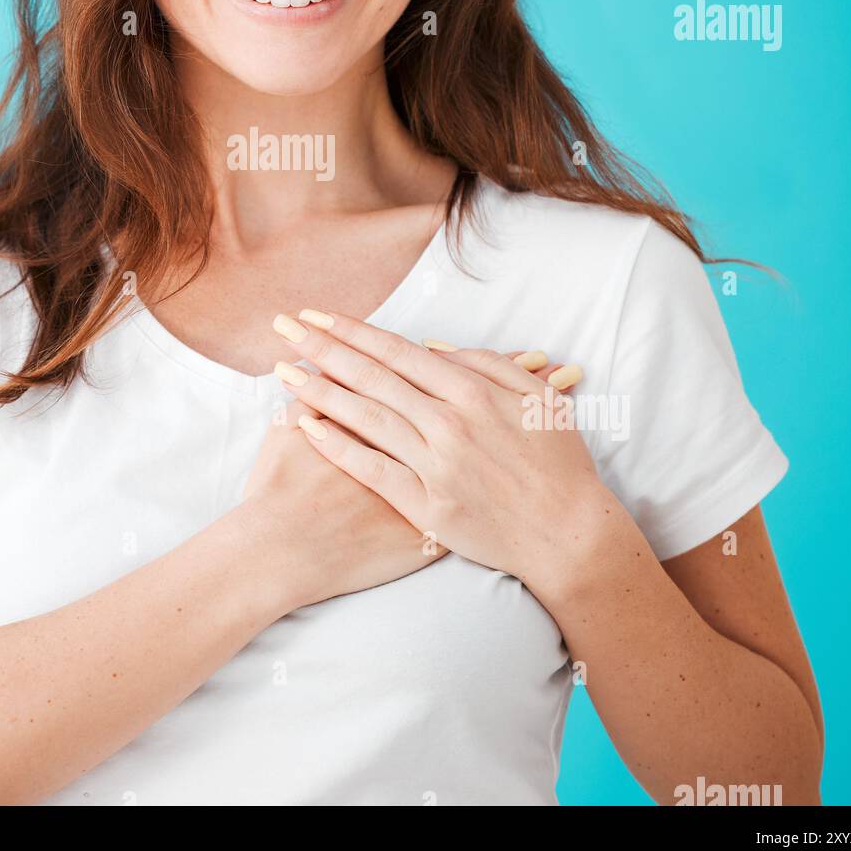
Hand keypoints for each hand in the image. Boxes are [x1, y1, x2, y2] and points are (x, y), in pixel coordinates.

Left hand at [270, 309, 607, 598]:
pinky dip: (337, 447)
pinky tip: (306, 427)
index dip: (353, 332)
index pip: (398, 352)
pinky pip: (372, 470)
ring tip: (282, 369)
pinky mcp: (426, 506)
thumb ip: (485, 364)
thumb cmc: (558, 463)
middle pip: (371, 377)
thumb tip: (432, 346)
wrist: (568, 534)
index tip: (317, 315)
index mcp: (472, 392)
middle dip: (322, 348)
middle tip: (283, 327)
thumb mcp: (535, 397)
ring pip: (365, 418)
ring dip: (319, 391)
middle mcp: (448, 423)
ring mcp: (435, 465)